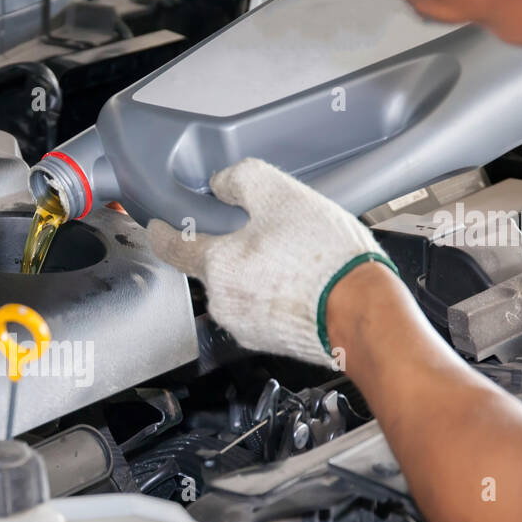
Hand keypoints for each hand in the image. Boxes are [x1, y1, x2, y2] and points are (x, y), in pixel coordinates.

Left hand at [148, 158, 396, 366]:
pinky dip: (272, 295)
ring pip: (238, 289)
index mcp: (217, 266)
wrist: (363, 312)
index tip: (158, 226)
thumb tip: (221, 183)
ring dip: (255, 273)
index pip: (171, 247)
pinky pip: (260, 310)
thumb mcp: (282, 195)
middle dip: (231, 248)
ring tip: (294, 259)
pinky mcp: (268, 342)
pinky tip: (301, 283)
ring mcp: (244, 326)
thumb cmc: (326, 259)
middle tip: (267, 232)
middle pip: (212, 267)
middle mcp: (223, 302)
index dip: (162, 232)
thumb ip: (242, 179)